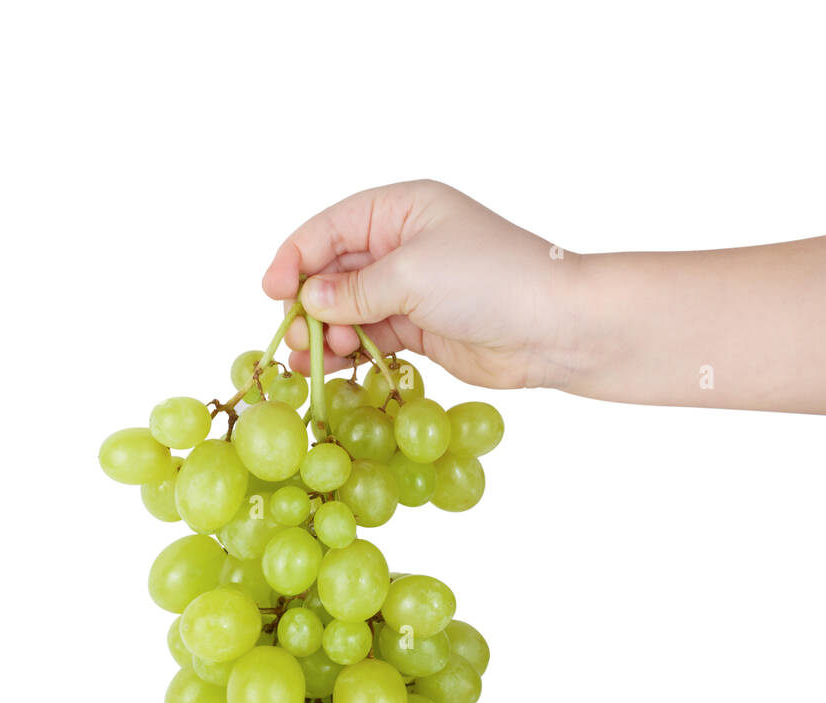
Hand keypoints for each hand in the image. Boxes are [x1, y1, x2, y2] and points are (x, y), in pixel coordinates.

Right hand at [262, 180, 583, 389]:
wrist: (555, 328)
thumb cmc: (491, 280)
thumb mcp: (413, 274)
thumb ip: (355, 289)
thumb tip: (310, 302)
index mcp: (402, 209)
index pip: (330, 227)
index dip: (294, 258)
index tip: (270, 291)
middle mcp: (405, 244)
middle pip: (335, 271)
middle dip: (309, 303)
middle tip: (295, 337)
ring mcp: (414, 288)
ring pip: (351, 309)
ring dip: (327, 334)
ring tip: (310, 360)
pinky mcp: (425, 328)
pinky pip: (375, 337)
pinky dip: (353, 353)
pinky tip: (334, 370)